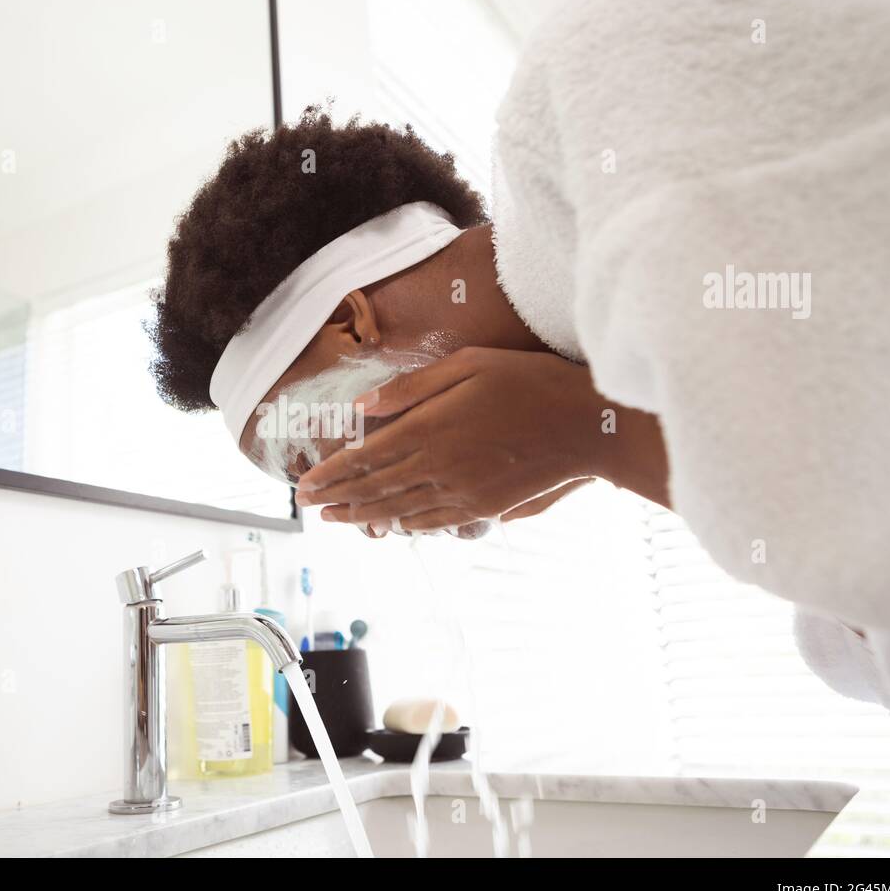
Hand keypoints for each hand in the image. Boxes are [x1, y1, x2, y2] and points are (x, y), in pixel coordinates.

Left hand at [296, 347, 620, 532]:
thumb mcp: (467, 364)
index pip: (364, 458)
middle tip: (308, 505)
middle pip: (373, 489)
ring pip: (398, 510)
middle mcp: (438, 467)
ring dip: (362, 516)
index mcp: (429, 429)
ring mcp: (461, 492)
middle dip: (336, 498)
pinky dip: (406, 524)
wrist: (585, 424)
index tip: (304, 483)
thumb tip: (362, 406)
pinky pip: (433, 522)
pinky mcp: (483, 506)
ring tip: (335, 519)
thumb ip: (410, 387)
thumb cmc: (528, 382)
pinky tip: (391, 525)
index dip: (330, 474)